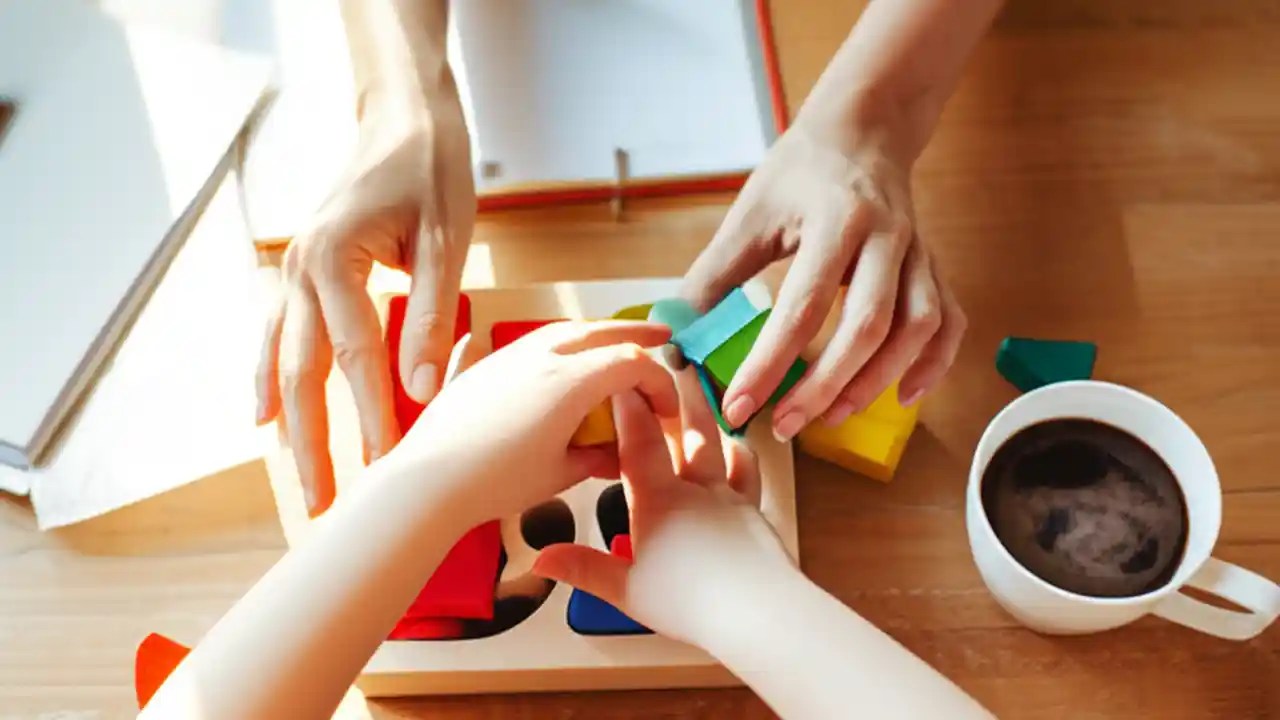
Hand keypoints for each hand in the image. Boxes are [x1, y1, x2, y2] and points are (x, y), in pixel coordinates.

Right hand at [256, 95, 474, 517]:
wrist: (402, 117)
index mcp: (334, 261)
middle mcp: (300, 270)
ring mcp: (292, 272)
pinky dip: (271, 378)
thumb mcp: (445, 240)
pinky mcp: (301, 273)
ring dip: (292, 424)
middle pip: (304, 374)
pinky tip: (265, 417)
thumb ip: (433, 316)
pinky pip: (277, 336)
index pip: (358, 357)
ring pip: (284, 363)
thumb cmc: (430, 169)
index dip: (375, 415)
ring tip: (302, 478)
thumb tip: (425, 389)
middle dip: (315, 443)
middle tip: (326, 503)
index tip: (390, 467)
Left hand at [379, 321, 679, 524]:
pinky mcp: (485, 365)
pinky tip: (563, 356)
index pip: (632, 362)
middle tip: (663, 334)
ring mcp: (510, 355)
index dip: (659, 382)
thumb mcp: (560, 473)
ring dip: (597, 334)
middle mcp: (542, 355)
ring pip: (565, 330)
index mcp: (570, 380)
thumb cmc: (496, 481)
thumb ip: (597, 457)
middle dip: (636, 333)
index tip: (667, 409)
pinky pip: (533, 342)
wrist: (429, 479)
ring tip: (615, 343)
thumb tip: (617, 455)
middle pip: (601, 331)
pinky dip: (561, 343)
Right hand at [532, 366, 796, 646]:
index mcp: (658, 500)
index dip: (627, 406)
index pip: (638, 441)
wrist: (757, 612)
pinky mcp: (755, 513)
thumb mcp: (625, 589)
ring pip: (718, 443)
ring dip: (705, 416)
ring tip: (699, 393)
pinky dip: (741, 455)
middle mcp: (696, 488)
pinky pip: (749, 472)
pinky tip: (738, 449)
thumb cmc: (690, 602)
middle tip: (668, 364)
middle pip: (685, 429)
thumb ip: (583, 568)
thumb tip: (539, 560)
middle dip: (673, 395)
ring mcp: (730, 497)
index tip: (618, 376)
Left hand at [681, 118, 965, 440]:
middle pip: (869, 326)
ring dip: (876, 382)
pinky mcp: (933, 265)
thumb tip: (673, 337)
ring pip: (917, 329)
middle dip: (825, 386)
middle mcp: (887, 236)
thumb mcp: (749, 215)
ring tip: (832, 416)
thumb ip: (713, 277)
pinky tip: (902, 396)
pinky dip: (932, 364)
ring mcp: (918, 252)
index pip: (803, 305)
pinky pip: (949, 323)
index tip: (739, 405)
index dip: (770, 363)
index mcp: (836, 218)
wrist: (864, 126)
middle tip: (784, 425)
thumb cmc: (800, 171)